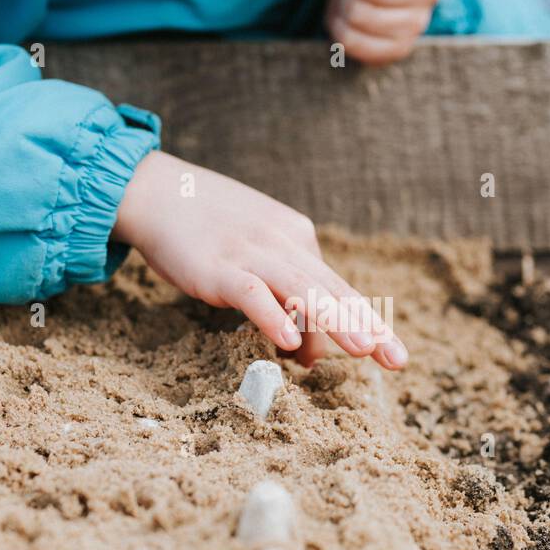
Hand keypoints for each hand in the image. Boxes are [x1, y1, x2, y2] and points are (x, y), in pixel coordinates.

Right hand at [113, 151, 407, 369]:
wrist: (154, 191)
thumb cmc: (205, 230)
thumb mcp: (253, 260)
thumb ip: (283, 300)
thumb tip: (309, 354)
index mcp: (296, 238)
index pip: (338, 286)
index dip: (368, 321)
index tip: (394, 352)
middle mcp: (282, 243)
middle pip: (331, 289)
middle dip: (366, 325)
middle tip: (396, 358)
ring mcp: (250, 253)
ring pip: (301, 288)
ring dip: (334, 319)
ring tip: (362, 349)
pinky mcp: (217, 266)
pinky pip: (251, 293)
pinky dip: (272, 315)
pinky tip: (289, 340)